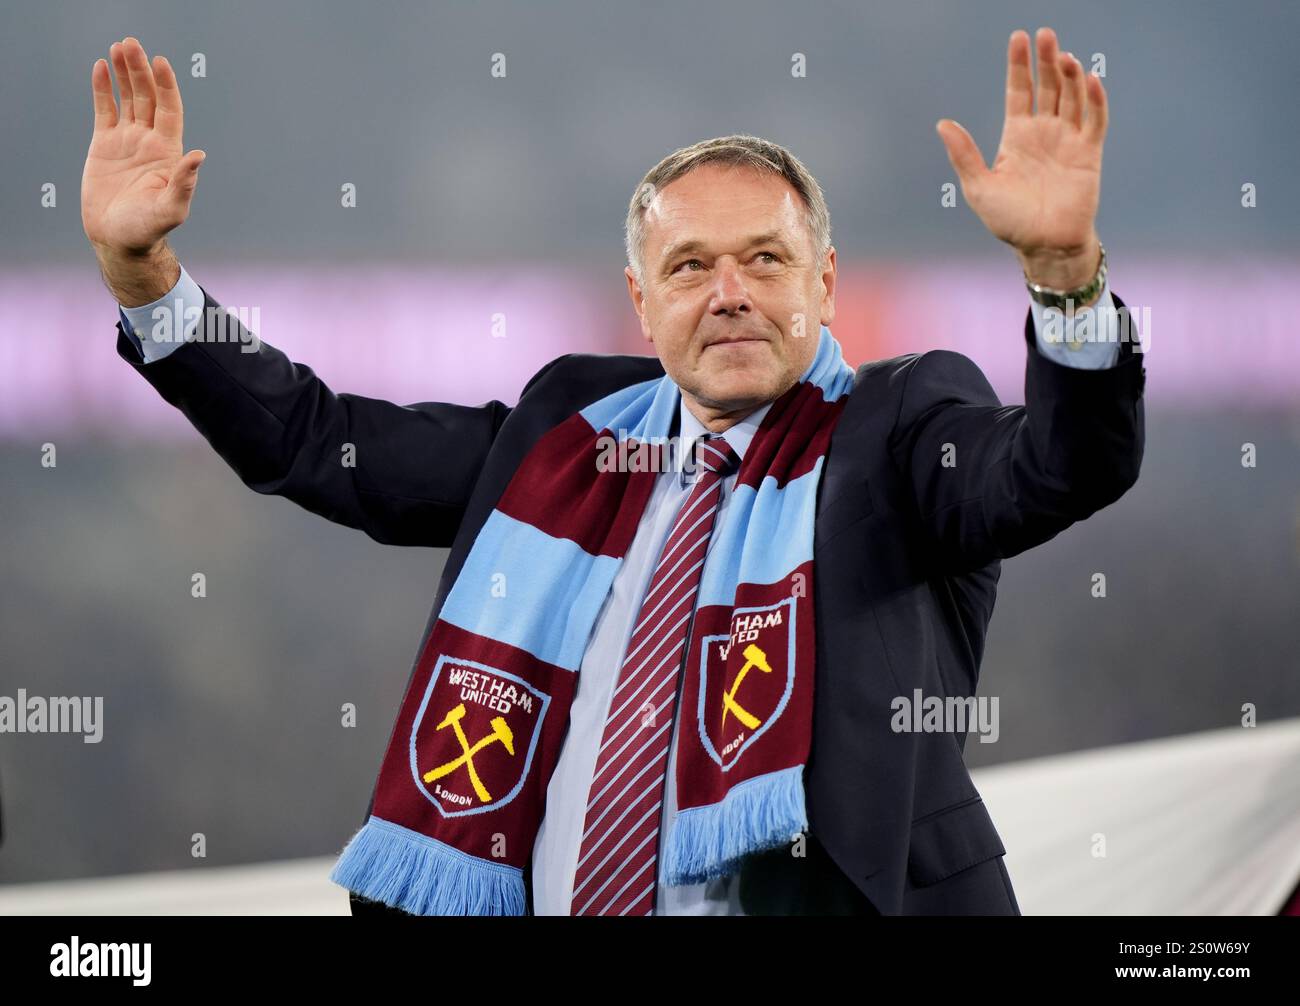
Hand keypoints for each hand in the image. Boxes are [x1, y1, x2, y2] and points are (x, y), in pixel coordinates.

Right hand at [82, 37, 204, 302]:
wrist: (119, 240)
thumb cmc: (149, 229)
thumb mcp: (171, 208)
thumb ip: (184, 183)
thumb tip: (199, 154)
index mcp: (168, 152)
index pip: (169, 110)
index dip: (166, 87)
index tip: (161, 62)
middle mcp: (150, 141)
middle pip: (148, 98)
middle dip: (141, 72)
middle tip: (131, 44)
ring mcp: (127, 141)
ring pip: (128, 99)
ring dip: (125, 74)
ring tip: (119, 48)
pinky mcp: (105, 144)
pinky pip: (105, 109)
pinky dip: (104, 89)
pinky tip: (102, 67)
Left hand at [936, 27, 1107, 292]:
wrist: (1044, 246)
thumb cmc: (1009, 221)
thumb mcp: (979, 187)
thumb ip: (964, 155)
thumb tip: (942, 124)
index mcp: (1016, 136)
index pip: (1019, 91)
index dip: (1019, 66)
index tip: (1019, 39)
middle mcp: (1044, 132)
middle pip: (1047, 87)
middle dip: (1046, 60)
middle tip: (1045, 34)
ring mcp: (1068, 140)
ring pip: (1072, 97)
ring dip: (1069, 75)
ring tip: (1062, 56)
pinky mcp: (1090, 153)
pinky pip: (1095, 120)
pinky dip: (1094, 100)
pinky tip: (1089, 80)